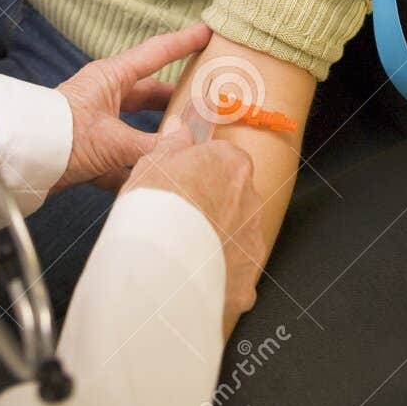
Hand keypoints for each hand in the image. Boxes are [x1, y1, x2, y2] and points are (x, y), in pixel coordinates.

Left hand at [52, 21, 210, 192]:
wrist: (21, 160)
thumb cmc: (61, 136)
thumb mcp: (112, 141)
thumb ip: (152, 147)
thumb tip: (185, 150)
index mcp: (111, 77)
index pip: (156, 54)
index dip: (184, 43)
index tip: (208, 32)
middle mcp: (106, 95)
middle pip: (150, 95)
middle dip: (177, 102)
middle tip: (207, 105)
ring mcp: (97, 122)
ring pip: (137, 129)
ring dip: (157, 141)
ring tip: (187, 148)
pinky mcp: (87, 149)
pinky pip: (119, 160)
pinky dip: (134, 172)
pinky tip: (151, 185)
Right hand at [121, 123, 266, 339]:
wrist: (162, 264)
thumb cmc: (155, 205)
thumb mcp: (153, 163)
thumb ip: (173, 144)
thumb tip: (181, 128)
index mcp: (231, 164)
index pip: (225, 159)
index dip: (203, 171)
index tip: (184, 182)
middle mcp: (251, 198)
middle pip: (236, 196)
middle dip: (214, 205)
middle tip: (181, 218)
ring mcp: (253, 239)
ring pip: (239, 234)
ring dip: (219, 238)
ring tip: (184, 251)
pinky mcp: (249, 277)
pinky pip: (237, 271)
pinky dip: (220, 273)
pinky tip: (194, 276)